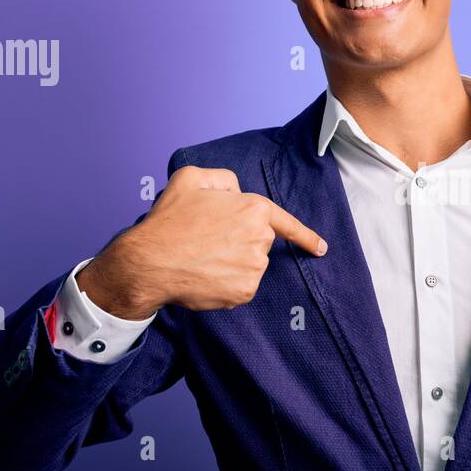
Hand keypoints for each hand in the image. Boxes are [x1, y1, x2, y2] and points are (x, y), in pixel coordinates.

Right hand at [77, 165, 326, 317]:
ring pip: (250, 265)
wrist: (149, 262)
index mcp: (254, 209)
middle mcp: (261, 239)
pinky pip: (240, 286)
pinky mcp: (244, 292)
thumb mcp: (192, 178)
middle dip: (240, 240)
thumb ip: (224, 179)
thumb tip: (237, 191)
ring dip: (232, 262)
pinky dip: (226, 283)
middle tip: (207, 240)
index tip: (321, 248)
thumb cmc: (170, 220)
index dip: (305, 236)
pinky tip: (205, 275)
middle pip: (260, 242)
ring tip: (202, 257)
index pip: (286, 223)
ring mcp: (254, 267)